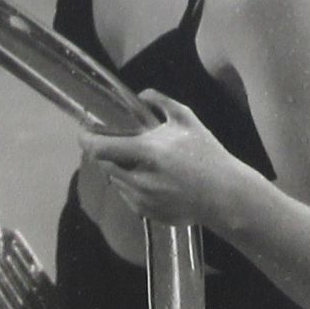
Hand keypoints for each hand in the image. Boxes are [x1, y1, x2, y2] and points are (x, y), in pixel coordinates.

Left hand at [77, 90, 231, 225]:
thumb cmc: (208, 155)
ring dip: (120, 170)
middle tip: (122, 145)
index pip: (100, 148)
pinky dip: (132, 186)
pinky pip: (127, 197)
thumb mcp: (188, 121)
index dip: (86, 139)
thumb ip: (162, 102)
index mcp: (148, 152)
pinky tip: (154, 180)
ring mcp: (141, 199)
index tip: (84, 132)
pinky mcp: (146, 214)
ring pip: (115, 181)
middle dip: (108, 154)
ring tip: (143, 163)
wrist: (225, 196)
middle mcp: (139, 179)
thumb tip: (141, 94)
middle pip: (104, 165)